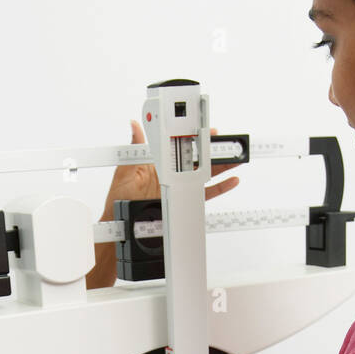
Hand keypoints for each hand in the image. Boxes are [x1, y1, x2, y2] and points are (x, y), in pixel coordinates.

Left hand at [99, 119, 241, 221]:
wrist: (121, 227)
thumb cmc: (118, 201)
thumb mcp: (125, 172)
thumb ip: (134, 149)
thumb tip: (135, 126)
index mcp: (158, 164)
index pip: (179, 147)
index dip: (194, 137)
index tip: (206, 129)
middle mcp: (170, 176)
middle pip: (196, 160)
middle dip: (213, 151)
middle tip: (228, 143)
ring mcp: (178, 189)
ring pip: (204, 176)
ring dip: (221, 168)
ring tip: (236, 159)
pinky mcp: (182, 203)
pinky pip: (204, 195)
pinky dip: (219, 188)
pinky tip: (231, 181)